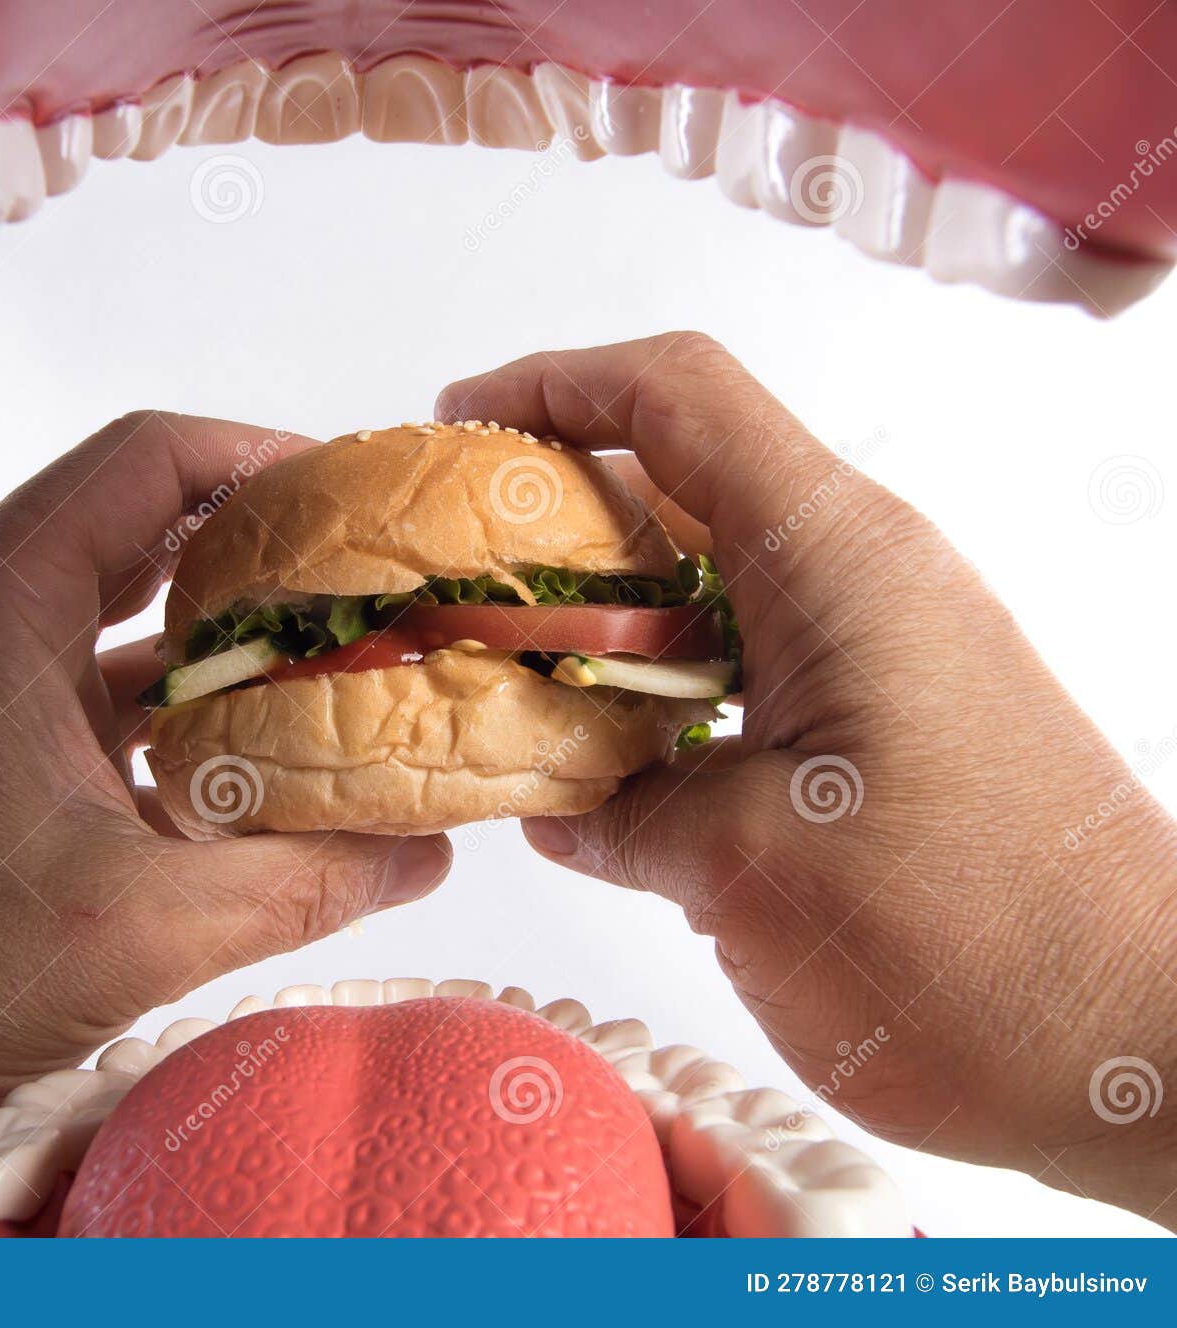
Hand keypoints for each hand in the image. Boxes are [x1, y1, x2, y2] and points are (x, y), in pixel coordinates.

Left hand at [0, 412, 450, 1234]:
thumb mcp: (140, 929)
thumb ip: (302, 884)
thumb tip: (427, 853)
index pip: (147, 459)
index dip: (263, 456)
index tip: (357, 500)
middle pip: (140, 520)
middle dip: (261, 546)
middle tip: (369, 583)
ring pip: (118, 605)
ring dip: (219, 630)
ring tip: (331, 663)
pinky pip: (91, 679)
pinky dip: (173, 700)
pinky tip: (248, 757)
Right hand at [439, 334, 1176, 1226]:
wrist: (1140, 1045)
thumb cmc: (968, 942)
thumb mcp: (747, 869)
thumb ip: (623, 814)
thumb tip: (551, 804)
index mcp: (834, 558)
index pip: (680, 396)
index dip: (555, 385)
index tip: (456, 429)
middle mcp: (863, 575)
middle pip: (685, 478)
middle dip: (554, 506)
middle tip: (449, 570)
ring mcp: (883, 647)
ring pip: (713, 579)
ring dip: (603, 607)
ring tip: (498, 666)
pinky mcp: (890, 719)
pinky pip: (752, 659)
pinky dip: (662, 681)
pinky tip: (598, 753)